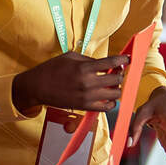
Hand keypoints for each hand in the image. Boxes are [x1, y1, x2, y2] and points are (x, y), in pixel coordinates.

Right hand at [12, 51, 128, 114]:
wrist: (38, 87)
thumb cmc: (52, 69)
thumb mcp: (70, 57)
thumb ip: (89, 59)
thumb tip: (105, 63)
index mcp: (84, 68)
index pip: (111, 63)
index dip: (123, 60)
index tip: (127, 59)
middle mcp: (88, 83)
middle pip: (117, 79)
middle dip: (120, 74)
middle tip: (117, 72)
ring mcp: (87, 96)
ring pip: (115, 94)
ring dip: (116, 88)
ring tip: (111, 84)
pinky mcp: (85, 106)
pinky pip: (107, 107)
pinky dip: (111, 102)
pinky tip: (107, 97)